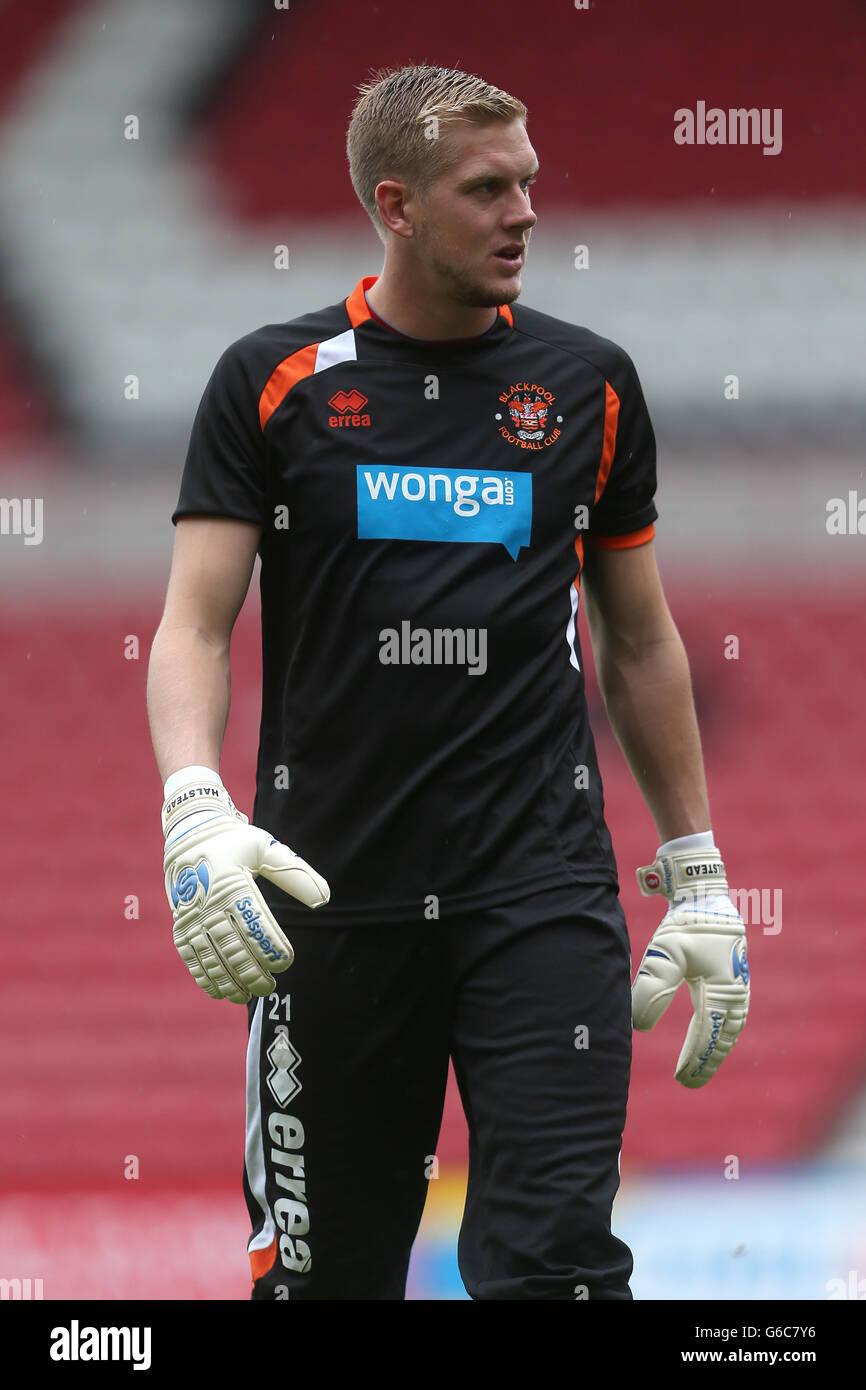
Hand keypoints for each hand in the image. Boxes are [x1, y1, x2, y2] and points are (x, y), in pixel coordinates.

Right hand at [162, 773, 328, 1002]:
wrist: (189, 833)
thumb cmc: (234, 842)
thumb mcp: (266, 848)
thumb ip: (295, 874)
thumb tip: (324, 899)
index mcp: (233, 884)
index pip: (255, 924)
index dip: (270, 947)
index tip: (285, 962)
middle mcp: (210, 904)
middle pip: (232, 947)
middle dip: (252, 972)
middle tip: (270, 987)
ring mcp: (192, 916)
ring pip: (211, 957)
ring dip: (229, 981)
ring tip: (247, 996)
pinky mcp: (181, 924)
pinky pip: (191, 957)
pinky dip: (204, 977)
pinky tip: (220, 992)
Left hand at [632, 847, 748, 1087]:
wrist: (704, 896)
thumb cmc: (685, 923)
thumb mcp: (664, 951)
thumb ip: (653, 987)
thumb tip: (639, 1025)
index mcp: (723, 987)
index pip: (710, 1033)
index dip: (696, 1059)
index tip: (681, 1079)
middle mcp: (736, 989)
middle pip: (725, 1037)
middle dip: (707, 1061)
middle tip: (688, 1082)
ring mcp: (738, 984)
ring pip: (731, 1027)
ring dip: (716, 1049)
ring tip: (698, 1068)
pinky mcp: (733, 979)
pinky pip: (731, 1014)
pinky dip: (722, 1032)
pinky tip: (708, 1040)